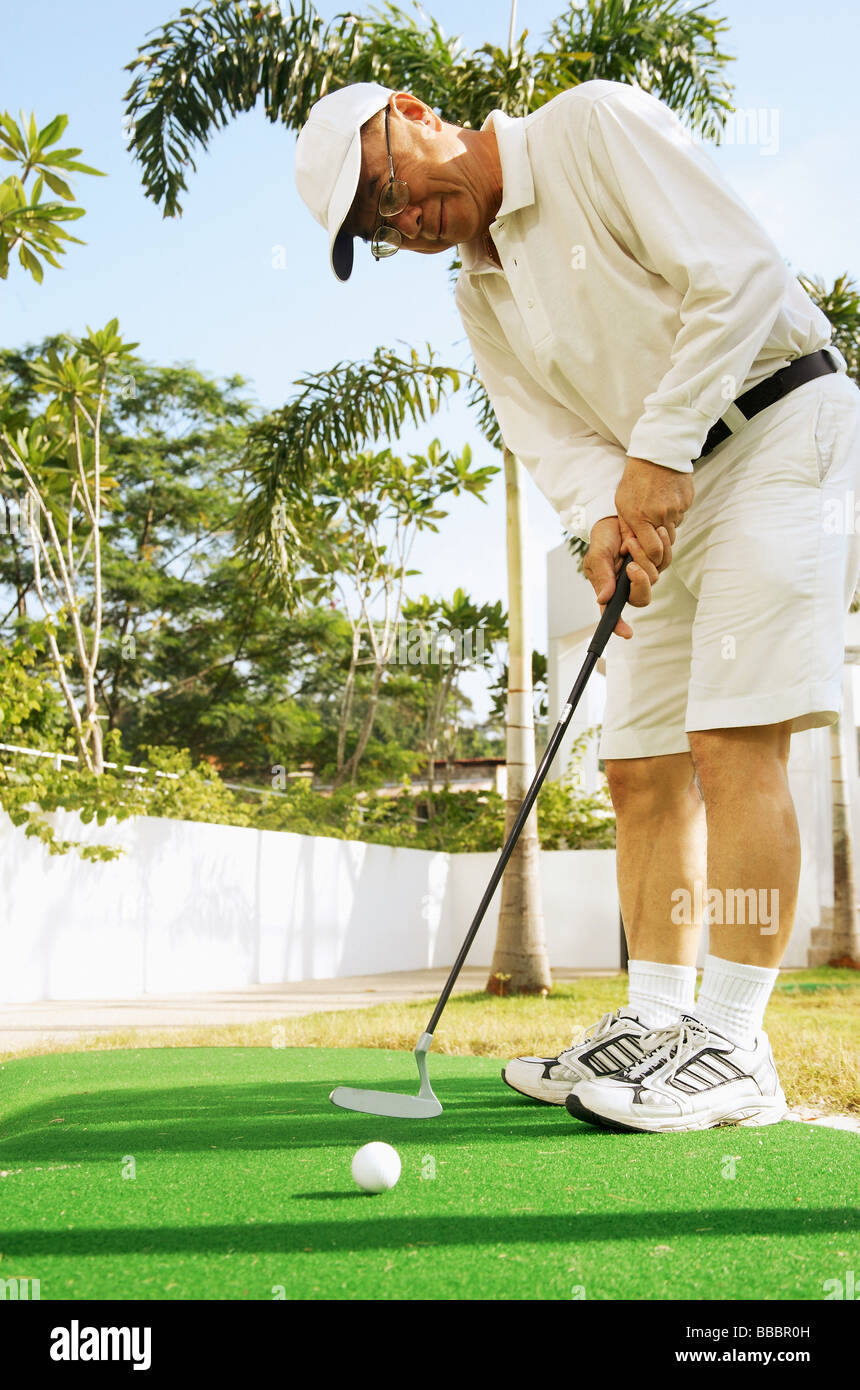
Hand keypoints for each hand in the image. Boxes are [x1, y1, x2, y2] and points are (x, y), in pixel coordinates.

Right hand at [583, 515, 669, 638]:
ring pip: (654, 578)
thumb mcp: (597, 554)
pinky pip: (664, 560)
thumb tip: (603, 600)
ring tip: (630, 540)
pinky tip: (653, 534)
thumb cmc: (603, 538)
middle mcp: (628, 586)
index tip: (627, 633)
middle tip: (631, 565)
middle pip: (641, 598)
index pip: (613, 614)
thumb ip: (602, 576)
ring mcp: (644, 574)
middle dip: (639, 582)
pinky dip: (659, 547)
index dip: (619, 626)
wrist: (616, 518)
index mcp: (610, 589)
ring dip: (643, 557)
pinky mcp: (656, 561)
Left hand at [614, 456, 691, 570]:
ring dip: (666, 526)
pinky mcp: (687, 501)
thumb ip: (625, 529)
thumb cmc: (635, 479)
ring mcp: (676, 508)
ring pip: (674, 529)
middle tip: (652, 530)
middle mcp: (660, 515)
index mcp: (641, 518)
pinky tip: (665, 500)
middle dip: (659, 541)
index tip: (649, 554)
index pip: (654, 551)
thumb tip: (627, 550)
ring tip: (657, 510)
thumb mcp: (622, 503)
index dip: (653, 557)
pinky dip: (674, 513)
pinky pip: (681, 515)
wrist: (657, 454)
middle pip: (667, 543)